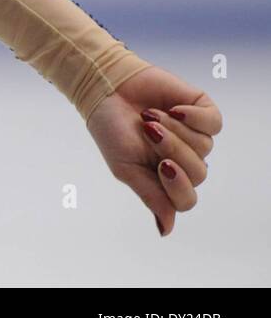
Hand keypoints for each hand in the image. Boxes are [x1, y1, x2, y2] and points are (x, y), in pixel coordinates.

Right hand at [85, 65, 221, 235]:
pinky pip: (213, 123)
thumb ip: (150, 196)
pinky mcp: (200, 110)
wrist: (105, 87)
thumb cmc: (110, 128)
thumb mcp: (125, 168)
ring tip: (151, 115)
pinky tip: (174, 109)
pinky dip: (195, 117)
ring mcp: (195, 135)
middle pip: (198, 172)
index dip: (178, 185)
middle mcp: (184, 159)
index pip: (186, 198)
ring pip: (204, 146)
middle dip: (173, 150)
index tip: (160, 166)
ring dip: (175, 130)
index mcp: (165, 178)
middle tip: (148, 131)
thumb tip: (166, 230)